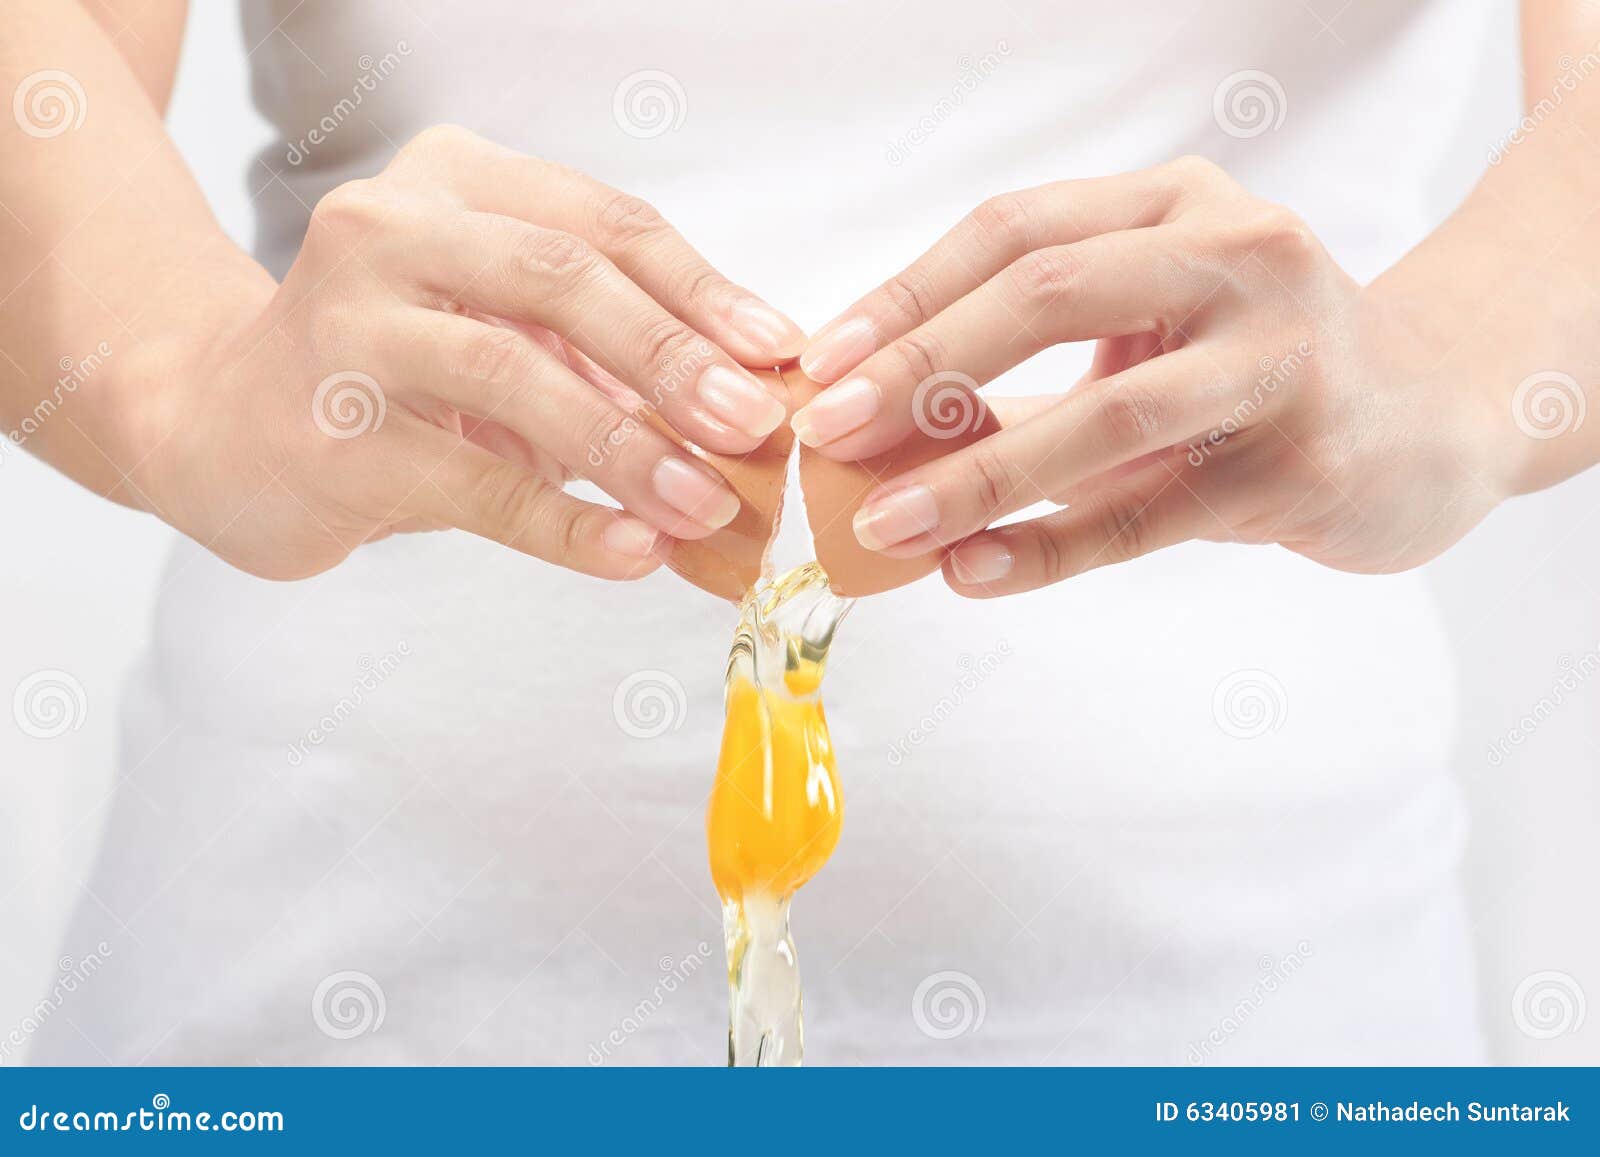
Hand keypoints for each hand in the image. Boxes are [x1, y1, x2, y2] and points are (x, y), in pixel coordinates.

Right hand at [124, 125, 803, 580]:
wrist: (218, 424)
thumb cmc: (392, 374)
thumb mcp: (496, 324)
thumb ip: (600, 345)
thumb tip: (746, 404)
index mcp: (452, 181)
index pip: (603, 223)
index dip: (702, 291)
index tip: (779, 354)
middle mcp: (389, 228)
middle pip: (562, 280)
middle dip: (672, 357)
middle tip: (753, 427)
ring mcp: (349, 324)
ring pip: (515, 375)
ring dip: (627, 448)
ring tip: (705, 505)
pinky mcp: (331, 432)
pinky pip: (474, 481)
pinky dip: (564, 523)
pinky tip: (631, 553)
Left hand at [789, 156, 1504, 596]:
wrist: (1433, 420)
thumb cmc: (1255, 374)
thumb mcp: (1149, 334)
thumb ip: (1024, 375)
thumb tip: (873, 437)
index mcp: (1179, 205)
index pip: (1015, 228)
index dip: (907, 295)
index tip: (822, 364)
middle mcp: (1239, 254)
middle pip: (1049, 291)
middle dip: (922, 366)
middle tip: (831, 431)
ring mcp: (1282, 353)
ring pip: (1107, 411)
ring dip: (978, 473)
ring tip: (887, 525)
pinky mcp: (1306, 458)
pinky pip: (1152, 511)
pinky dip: (1052, 546)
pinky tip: (974, 572)